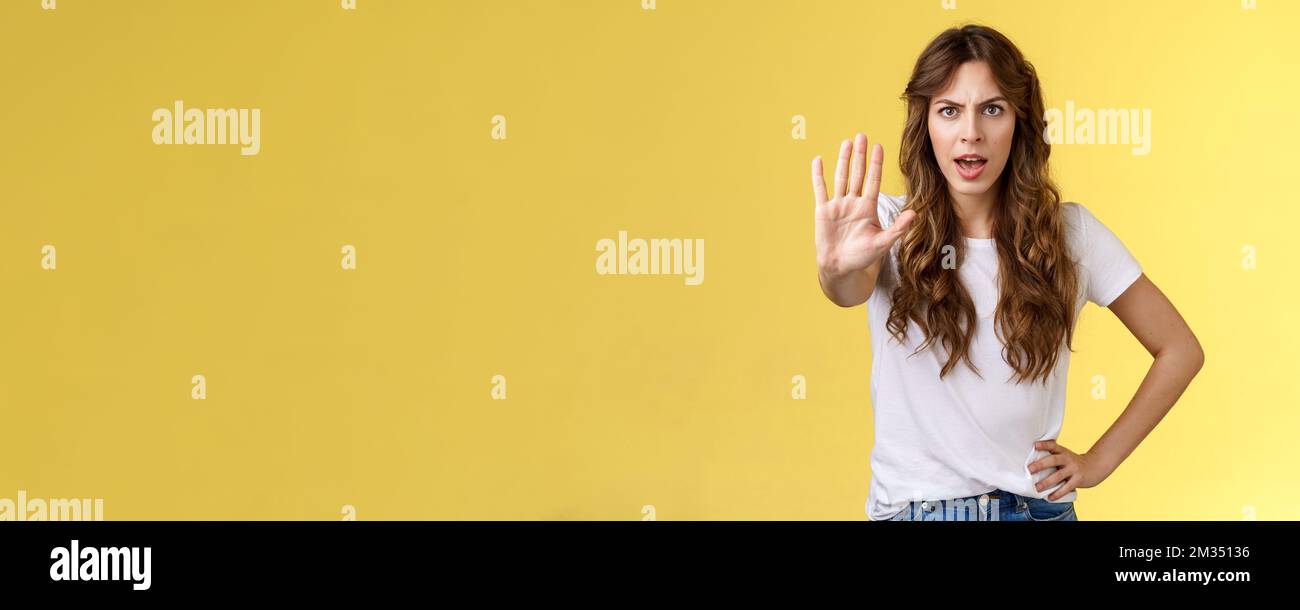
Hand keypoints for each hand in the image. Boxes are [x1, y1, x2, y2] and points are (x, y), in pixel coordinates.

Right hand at [812, 133, 915, 278]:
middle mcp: (853, 202)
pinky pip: (821, 189)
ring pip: (841, 177)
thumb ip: (898, 228)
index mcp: (868, 208)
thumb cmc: (862, 257)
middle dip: (860, 155)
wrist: (841, 267)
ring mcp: (838, 205)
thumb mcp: (883, 243)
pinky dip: (819, 175)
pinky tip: (818, 161)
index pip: (873, 180)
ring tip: (846, 143)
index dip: (876, 164)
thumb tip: (914, 214)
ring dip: (843, 160)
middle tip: (862, 136)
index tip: (879, 147)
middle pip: (857, 174)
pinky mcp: (823, 211)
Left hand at [1028, 439, 1106, 500]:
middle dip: (1041, 464)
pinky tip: (1050, 497)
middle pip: (1053, 460)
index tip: (1035, 445)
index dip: (1044, 444)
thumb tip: (1031, 464)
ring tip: (1037, 487)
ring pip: (1058, 475)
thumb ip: (1052, 457)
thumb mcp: (1064, 455)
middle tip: (1030, 469)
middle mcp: (1068, 458)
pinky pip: (1066, 487)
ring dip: (1046, 482)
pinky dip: (1058, 493)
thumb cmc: (1073, 463)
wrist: (1095, 467)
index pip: (1053, 445)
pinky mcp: (1078, 479)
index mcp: (1062, 451)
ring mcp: (1073, 469)